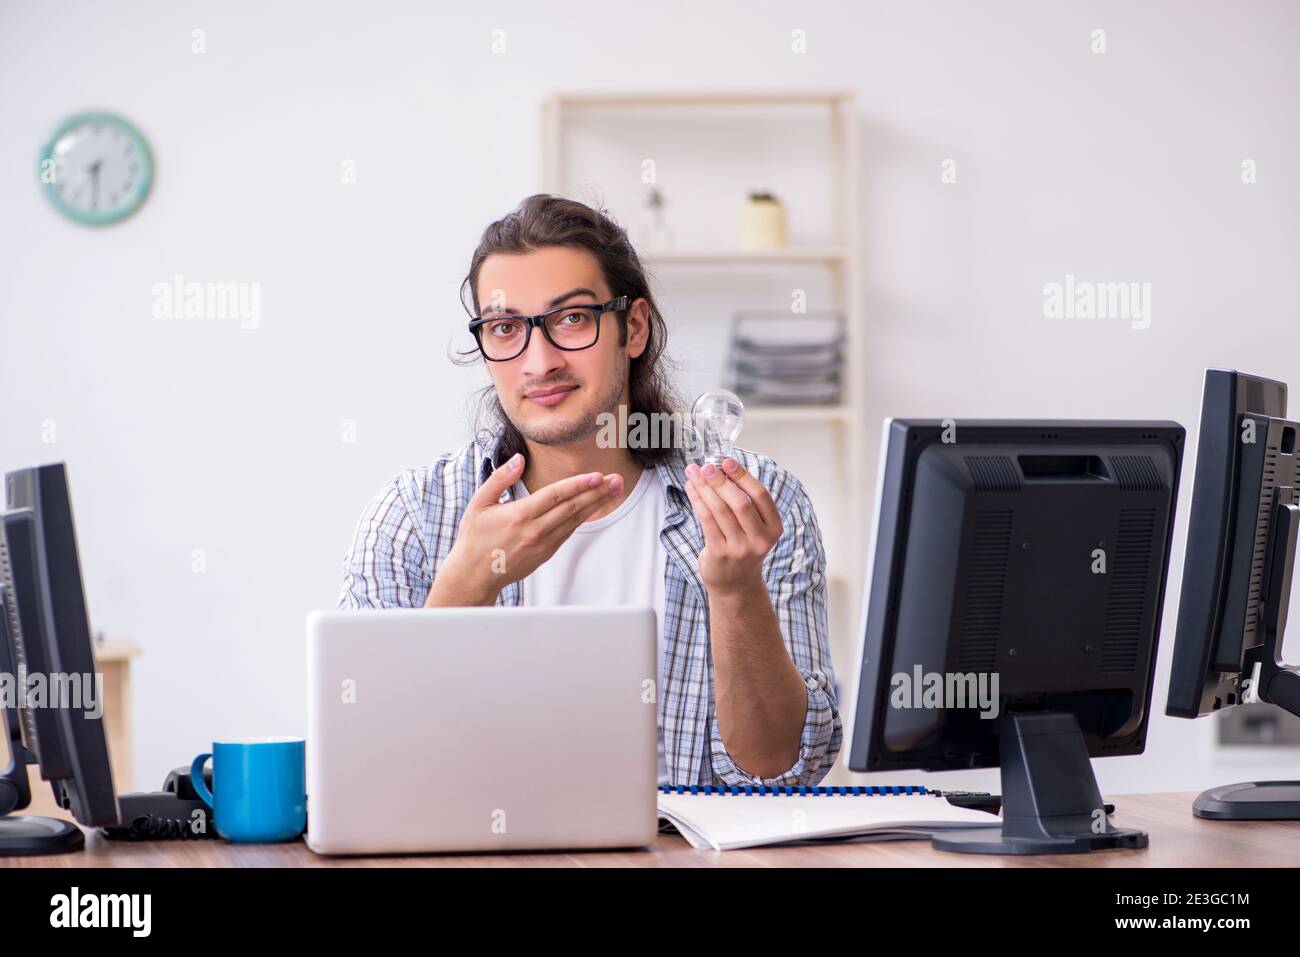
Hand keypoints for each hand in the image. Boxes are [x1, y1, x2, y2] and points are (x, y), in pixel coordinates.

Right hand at [426, 453, 622, 605]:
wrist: (475, 574)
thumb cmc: (476, 537)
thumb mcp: (479, 503)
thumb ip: (500, 478)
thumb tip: (519, 459)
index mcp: (519, 515)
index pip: (555, 496)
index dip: (578, 485)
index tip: (597, 476)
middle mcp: (534, 531)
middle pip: (572, 508)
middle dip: (597, 492)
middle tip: (616, 479)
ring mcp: (542, 544)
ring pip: (575, 520)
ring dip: (596, 504)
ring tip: (613, 489)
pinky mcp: (546, 553)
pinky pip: (568, 531)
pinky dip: (583, 518)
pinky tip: (594, 506)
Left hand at [683, 457, 782, 596]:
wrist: (735, 585)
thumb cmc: (742, 549)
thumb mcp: (754, 529)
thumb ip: (744, 503)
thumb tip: (721, 469)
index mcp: (773, 528)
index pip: (760, 496)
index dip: (743, 476)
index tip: (727, 462)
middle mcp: (760, 540)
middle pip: (740, 502)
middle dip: (720, 480)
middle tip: (706, 466)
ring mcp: (740, 548)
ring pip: (720, 510)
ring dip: (704, 488)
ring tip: (693, 473)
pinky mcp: (720, 553)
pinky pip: (706, 521)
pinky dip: (697, 501)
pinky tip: (691, 489)